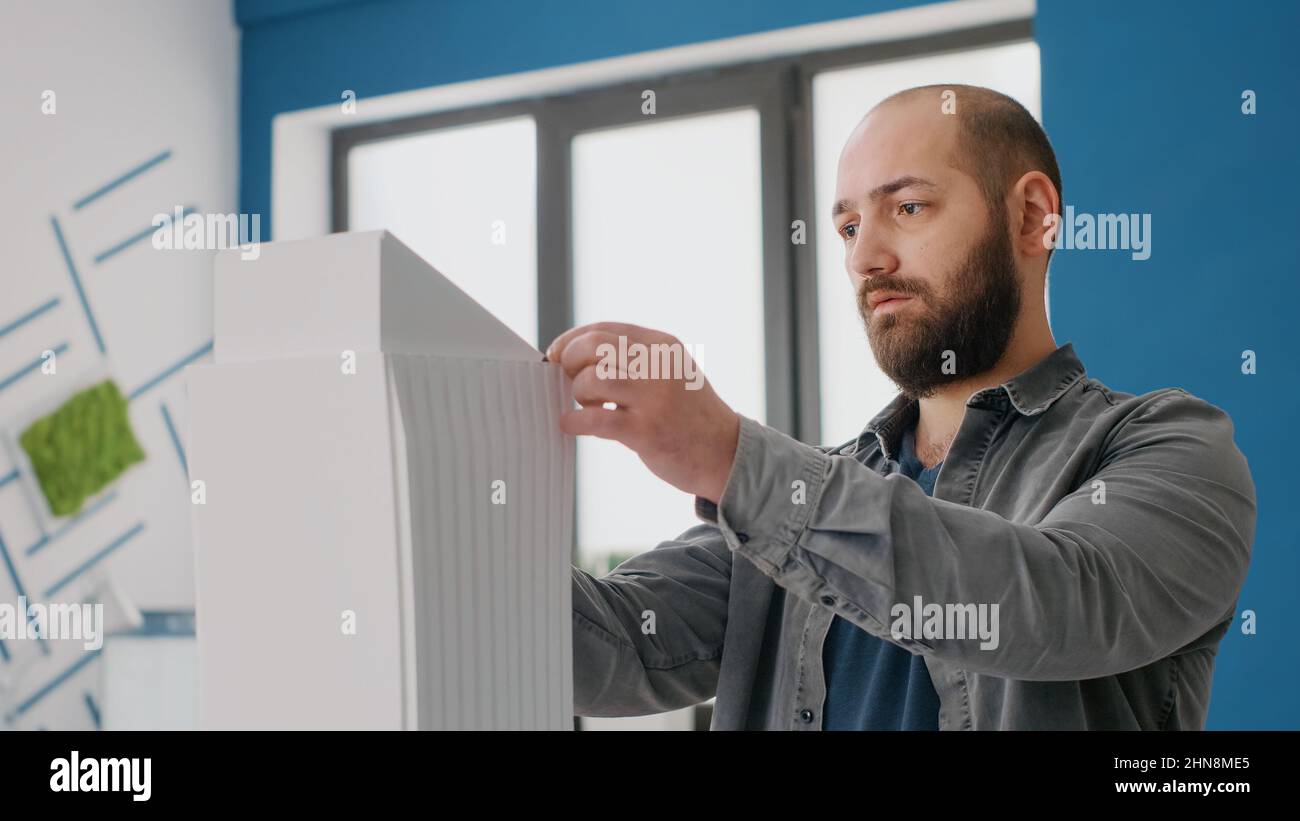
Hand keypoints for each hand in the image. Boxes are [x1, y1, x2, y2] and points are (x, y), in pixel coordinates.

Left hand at [546, 322, 739, 503]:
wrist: (724, 452)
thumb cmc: (688, 414)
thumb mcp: (671, 371)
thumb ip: (634, 359)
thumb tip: (577, 354)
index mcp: (663, 345)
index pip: (605, 329)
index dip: (573, 339)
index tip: (558, 352)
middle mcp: (659, 365)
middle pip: (594, 346)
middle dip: (571, 360)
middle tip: (570, 378)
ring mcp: (654, 398)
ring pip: (593, 379)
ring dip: (579, 392)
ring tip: (587, 404)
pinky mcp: (646, 431)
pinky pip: (595, 419)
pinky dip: (574, 421)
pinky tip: (571, 424)